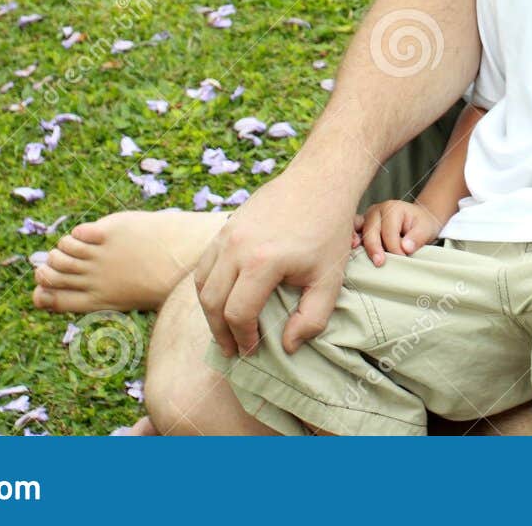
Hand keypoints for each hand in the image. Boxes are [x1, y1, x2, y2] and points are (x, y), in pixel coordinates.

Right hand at [193, 162, 356, 358]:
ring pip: (201, 282)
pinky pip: (205, 263)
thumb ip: (312, 319)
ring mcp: (227, 233)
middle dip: (220, 331)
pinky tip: (223, 298)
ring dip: (209, 310)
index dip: (243, 338)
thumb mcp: (330, 279)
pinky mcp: (226, 225)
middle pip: (212, 302)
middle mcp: (236, 247)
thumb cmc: (328, 230)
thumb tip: (286, 346)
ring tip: (224, 329)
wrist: (320, 181)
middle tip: (232, 349)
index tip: (253, 351)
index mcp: (262, 262)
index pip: (238, 313)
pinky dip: (207, 286)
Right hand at [357, 199, 441, 265]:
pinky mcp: (361, 227)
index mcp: (392, 208)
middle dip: (375, 248)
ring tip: (358, 251)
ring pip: (358, 230)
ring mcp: (366, 218)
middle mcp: (376, 211)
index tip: (402, 259)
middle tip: (380, 263)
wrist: (416, 220)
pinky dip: (351, 239)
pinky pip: (353, 231)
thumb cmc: (420, 224)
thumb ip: (417, 238)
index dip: (394, 248)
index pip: (389, 232)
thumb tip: (405, 248)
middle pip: (371, 230)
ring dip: (358, 242)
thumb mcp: (426, 229)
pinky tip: (352, 248)